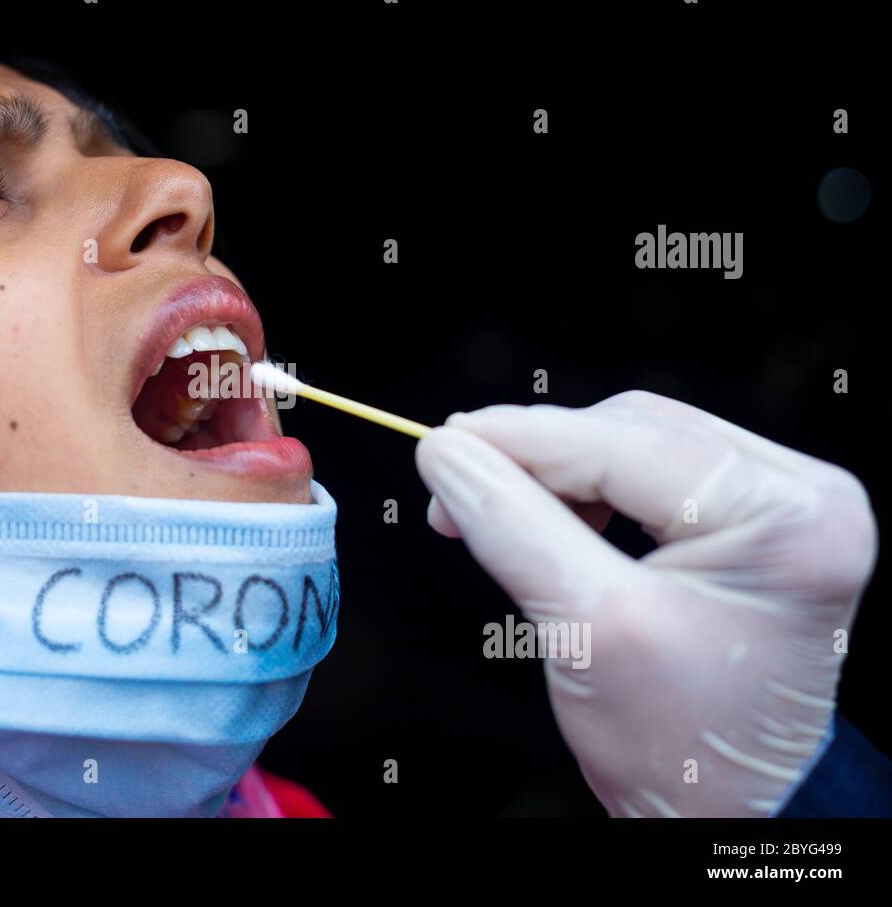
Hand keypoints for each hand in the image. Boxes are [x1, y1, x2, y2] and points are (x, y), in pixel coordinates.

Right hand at [415, 390, 876, 816]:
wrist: (727, 810)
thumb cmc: (680, 746)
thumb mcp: (586, 629)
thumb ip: (512, 526)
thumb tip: (447, 455)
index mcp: (785, 516)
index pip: (626, 445)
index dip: (520, 439)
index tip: (439, 445)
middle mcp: (800, 492)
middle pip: (632, 431)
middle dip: (535, 456)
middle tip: (454, 486)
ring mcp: (782, 503)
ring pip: (635, 443)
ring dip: (555, 470)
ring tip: (490, 506)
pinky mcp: (755, 519)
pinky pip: (652, 472)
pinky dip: (586, 488)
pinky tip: (545, 516)